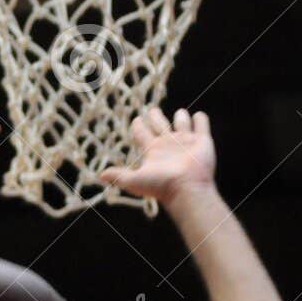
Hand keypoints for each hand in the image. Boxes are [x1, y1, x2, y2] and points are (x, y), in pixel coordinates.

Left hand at [101, 108, 215, 207]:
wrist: (187, 189)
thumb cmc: (162, 185)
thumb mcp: (136, 180)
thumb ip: (119, 176)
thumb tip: (100, 176)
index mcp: (152, 150)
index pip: (142, 133)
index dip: (138, 125)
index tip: (136, 120)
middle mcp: (168, 144)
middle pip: (160, 123)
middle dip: (156, 116)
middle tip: (152, 111)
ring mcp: (185, 141)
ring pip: (181, 122)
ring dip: (180, 116)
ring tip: (179, 115)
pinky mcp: (201, 141)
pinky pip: (201, 124)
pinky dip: (199, 119)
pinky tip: (196, 118)